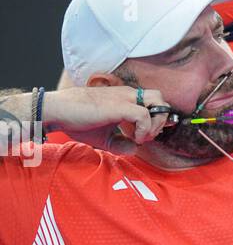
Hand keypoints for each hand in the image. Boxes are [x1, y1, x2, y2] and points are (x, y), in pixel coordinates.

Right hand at [44, 86, 170, 153]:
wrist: (58, 111)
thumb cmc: (77, 121)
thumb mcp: (103, 137)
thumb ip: (120, 143)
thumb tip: (134, 149)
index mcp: (125, 99)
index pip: (153, 101)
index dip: (158, 118)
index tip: (150, 134)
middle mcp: (128, 95)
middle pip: (160, 98)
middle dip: (161, 119)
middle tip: (147, 136)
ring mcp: (124, 98)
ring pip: (157, 103)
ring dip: (156, 124)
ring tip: (141, 138)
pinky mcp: (119, 106)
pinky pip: (144, 115)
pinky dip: (144, 130)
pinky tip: (134, 139)